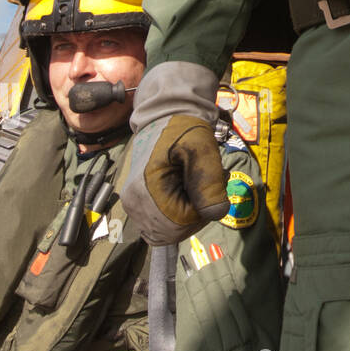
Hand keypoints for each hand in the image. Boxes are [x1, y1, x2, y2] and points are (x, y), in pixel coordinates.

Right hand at [122, 116, 227, 244]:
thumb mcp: (202, 149)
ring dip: (189, 216)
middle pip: (174, 232)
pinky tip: (186, 194)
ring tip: (198, 188)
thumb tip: (216, 214)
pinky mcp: (137, 206)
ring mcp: (133, 207)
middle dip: (198, 214)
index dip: (203, 211)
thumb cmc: (185, 130)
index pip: (181, 224)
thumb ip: (209, 181)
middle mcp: (134, 203)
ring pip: (167, 232)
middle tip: (209, 186)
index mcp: (146, 190)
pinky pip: (160, 226)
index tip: (213, 187)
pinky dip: (177, 217)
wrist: (165, 118)